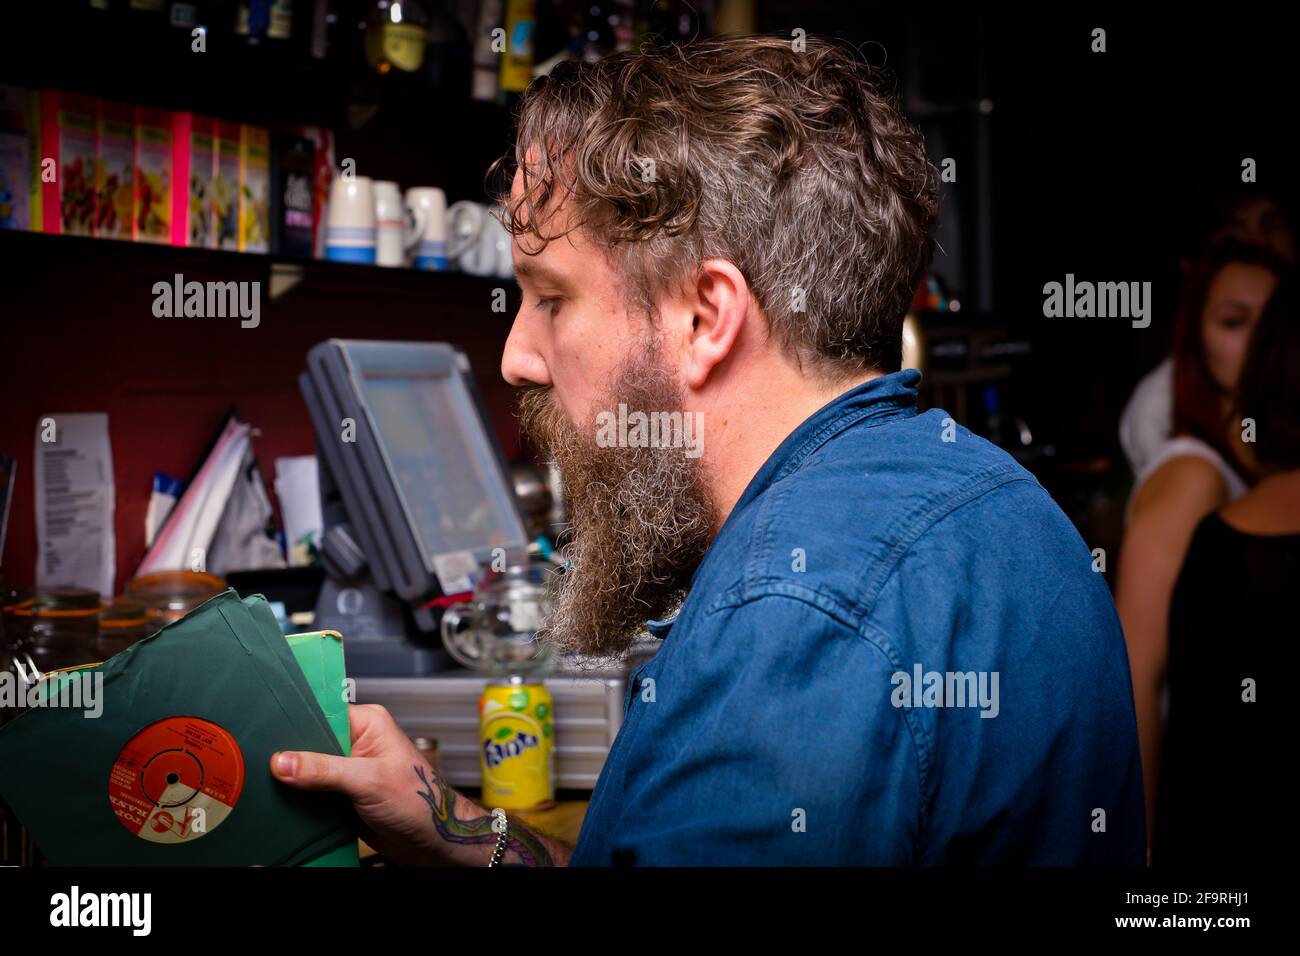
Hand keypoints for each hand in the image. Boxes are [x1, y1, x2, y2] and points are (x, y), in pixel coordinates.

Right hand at [270, 703, 459, 865]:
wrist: (432, 841)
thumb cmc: (420, 801)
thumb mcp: (370, 781)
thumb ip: (325, 770)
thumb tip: (283, 761)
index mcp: (368, 723)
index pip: (321, 712)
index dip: (294, 722)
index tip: (265, 732)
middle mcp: (357, 741)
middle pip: (310, 741)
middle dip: (289, 755)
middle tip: (259, 763)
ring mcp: (348, 769)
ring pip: (308, 769)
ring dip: (291, 780)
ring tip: (264, 782)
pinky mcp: (342, 794)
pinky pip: (312, 792)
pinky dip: (298, 799)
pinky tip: (281, 802)